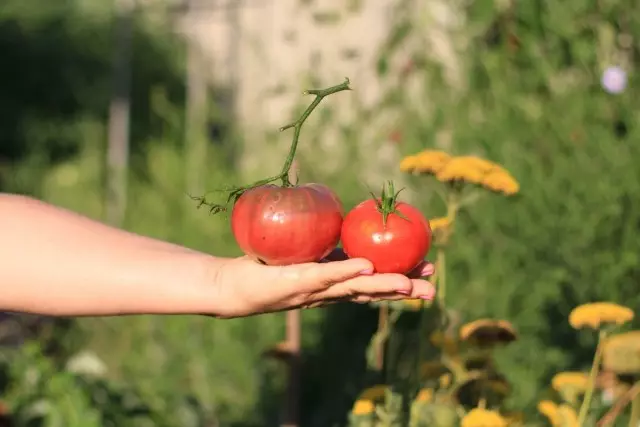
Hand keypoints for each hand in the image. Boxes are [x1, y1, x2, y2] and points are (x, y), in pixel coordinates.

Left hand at [210, 249, 435, 317]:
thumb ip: (321, 246)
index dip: (398, 279)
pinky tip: (366, 267)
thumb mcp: (300, 254)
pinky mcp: (295, 283)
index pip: (371, 282)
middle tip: (431, 291)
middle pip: (370, 291)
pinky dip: (346, 272)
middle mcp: (326, 291)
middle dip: (401, 292)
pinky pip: (324, 275)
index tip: (425, 271)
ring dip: (382, 286)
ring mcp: (313, 290)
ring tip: (408, 285)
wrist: (230, 286)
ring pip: (354, 288)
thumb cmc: (264, 267)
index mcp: (331, 283)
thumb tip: (339, 219)